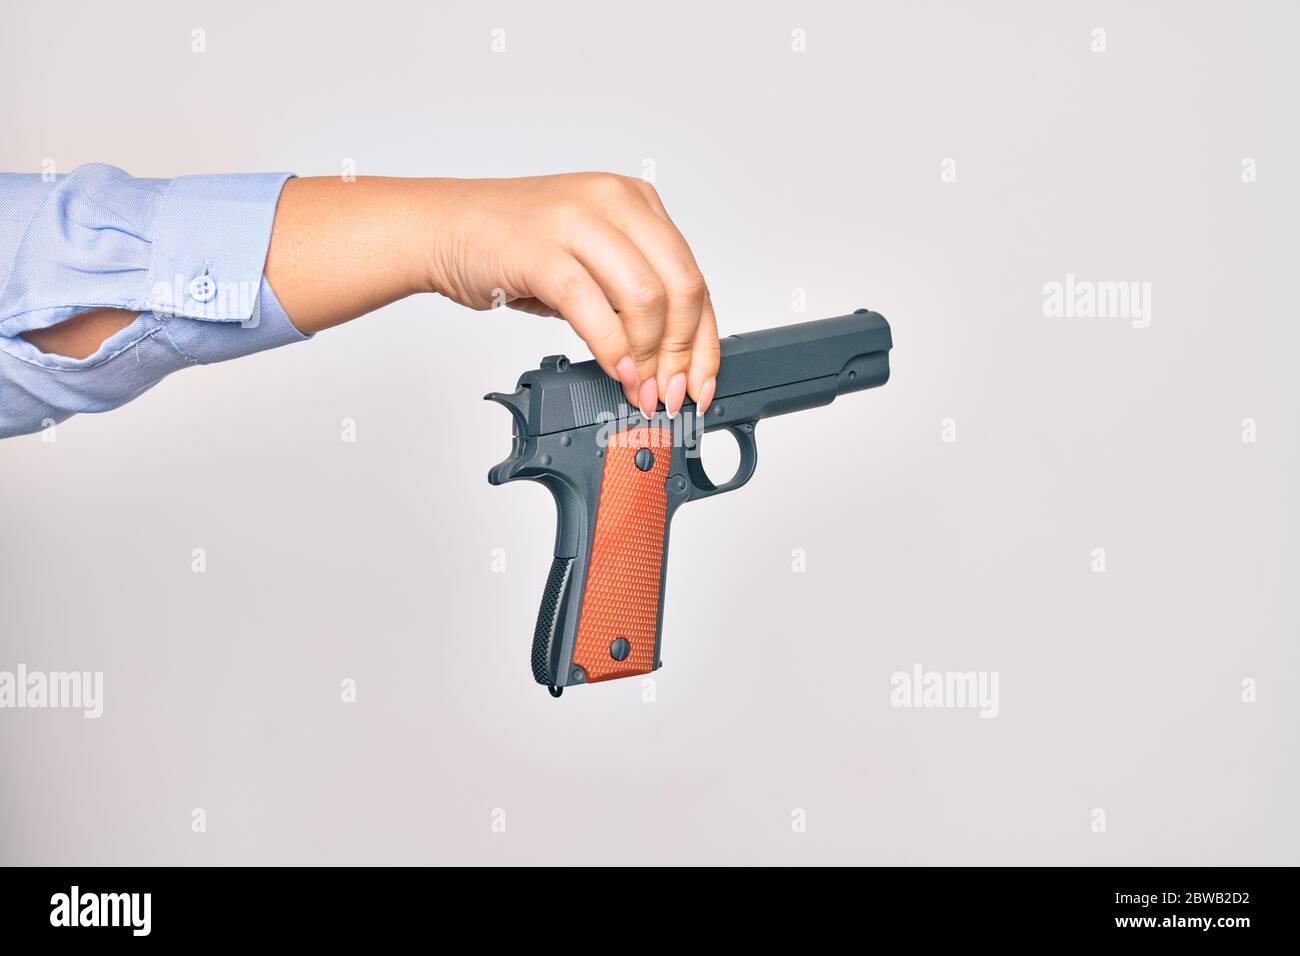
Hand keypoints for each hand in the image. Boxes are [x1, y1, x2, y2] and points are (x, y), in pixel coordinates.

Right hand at [425, 173, 718, 416]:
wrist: (446, 226)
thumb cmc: (515, 245)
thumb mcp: (590, 258)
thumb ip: (630, 295)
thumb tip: (667, 361)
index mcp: (636, 202)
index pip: (693, 277)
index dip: (704, 341)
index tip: (700, 383)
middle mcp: (614, 203)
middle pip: (681, 287)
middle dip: (682, 353)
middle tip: (668, 391)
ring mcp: (578, 222)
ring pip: (645, 298)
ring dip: (648, 357)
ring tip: (638, 388)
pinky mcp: (542, 250)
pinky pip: (593, 307)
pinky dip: (611, 348)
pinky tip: (615, 371)